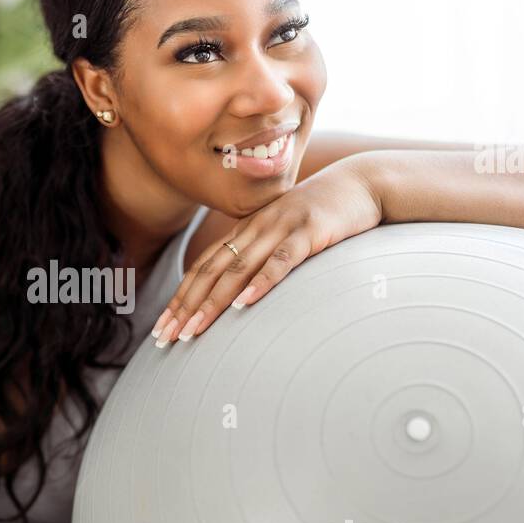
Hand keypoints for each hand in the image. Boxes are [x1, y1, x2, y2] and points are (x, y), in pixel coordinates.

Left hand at [152, 156, 383, 344]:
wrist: (361, 184)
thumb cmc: (321, 217)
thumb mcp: (284, 237)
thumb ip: (261, 259)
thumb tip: (240, 295)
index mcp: (245, 232)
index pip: (202, 267)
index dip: (180, 298)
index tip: (162, 328)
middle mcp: (254, 229)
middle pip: (210, 271)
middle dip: (185, 307)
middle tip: (166, 337)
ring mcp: (279, 228)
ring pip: (238, 269)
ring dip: (213, 302)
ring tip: (194, 330)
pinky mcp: (308, 232)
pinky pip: (281, 260)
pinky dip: (261, 282)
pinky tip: (243, 303)